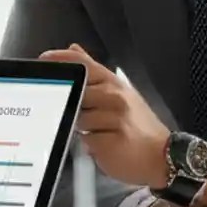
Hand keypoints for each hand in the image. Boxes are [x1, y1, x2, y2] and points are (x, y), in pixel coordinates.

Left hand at [40, 45, 169, 186]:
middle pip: (74, 92)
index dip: (60, 59)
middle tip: (84, 115)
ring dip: (81, 128)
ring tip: (101, 133)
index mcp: (114, 83)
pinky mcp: (109, 140)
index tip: (43, 61)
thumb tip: (73, 49)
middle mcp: (114, 96)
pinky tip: (104, 145)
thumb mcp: (120, 94)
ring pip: (77, 118)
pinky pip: (85, 140)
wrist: (163, 157)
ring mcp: (113, 118)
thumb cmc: (138, 127)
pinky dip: (89, 145)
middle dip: (71, 103)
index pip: (83, 63)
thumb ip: (93, 75)